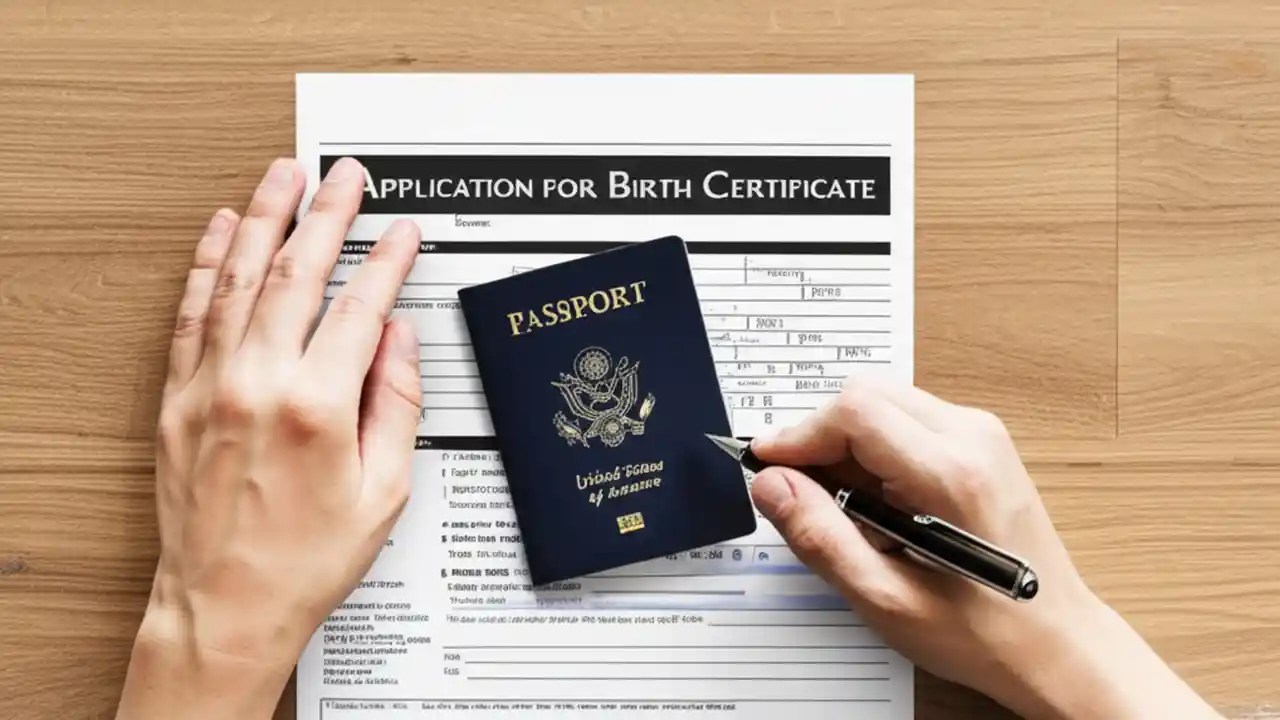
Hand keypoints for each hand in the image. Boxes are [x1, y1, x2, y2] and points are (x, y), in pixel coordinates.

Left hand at [117, 157, 421, 718]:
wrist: (225, 604)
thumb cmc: (304, 560)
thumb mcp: (384, 491)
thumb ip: (397, 404)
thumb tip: (399, 342)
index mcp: (317, 407)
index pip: (360, 307)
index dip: (387, 260)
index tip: (402, 233)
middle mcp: (258, 385)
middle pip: (296, 274)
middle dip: (326, 215)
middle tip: (343, 176)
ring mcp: (210, 387)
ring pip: (236, 279)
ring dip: (262, 219)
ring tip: (282, 176)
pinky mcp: (178, 399)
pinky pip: (190, 314)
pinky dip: (204, 265)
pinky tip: (219, 231)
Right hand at [750, 378, 1221, 719]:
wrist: (1056, 643)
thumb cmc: (986, 632)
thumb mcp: (885, 598)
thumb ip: (821, 536)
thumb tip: (772, 485)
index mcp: (951, 475)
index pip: (853, 412)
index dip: (798, 435)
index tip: (766, 465)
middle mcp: (972, 439)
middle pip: (865, 395)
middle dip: (820, 439)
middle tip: (804, 496)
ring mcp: (981, 435)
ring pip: (882, 402)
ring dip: (847, 447)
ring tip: (850, 512)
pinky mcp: (980, 443)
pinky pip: (905, 419)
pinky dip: (873, 451)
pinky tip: (879, 504)